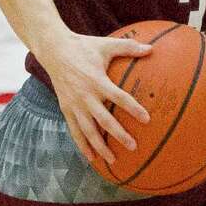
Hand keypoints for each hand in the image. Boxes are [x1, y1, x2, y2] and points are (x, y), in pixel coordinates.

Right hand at [41, 31, 152, 167]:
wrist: (54, 50)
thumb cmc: (83, 46)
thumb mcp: (106, 45)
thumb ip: (129, 47)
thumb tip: (152, 48)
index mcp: (97, 80)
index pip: (118, 97)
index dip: (133, 108)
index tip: (147, 119)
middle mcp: (85, 95)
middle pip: (104, 120)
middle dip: (118, 134)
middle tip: (133, 146)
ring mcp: (74, 104)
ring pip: (88, 130)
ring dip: (100, 146)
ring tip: (113, 160)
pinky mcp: (65, 108)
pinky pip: (74, 130)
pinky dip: (82, 145)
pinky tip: (92, 158)